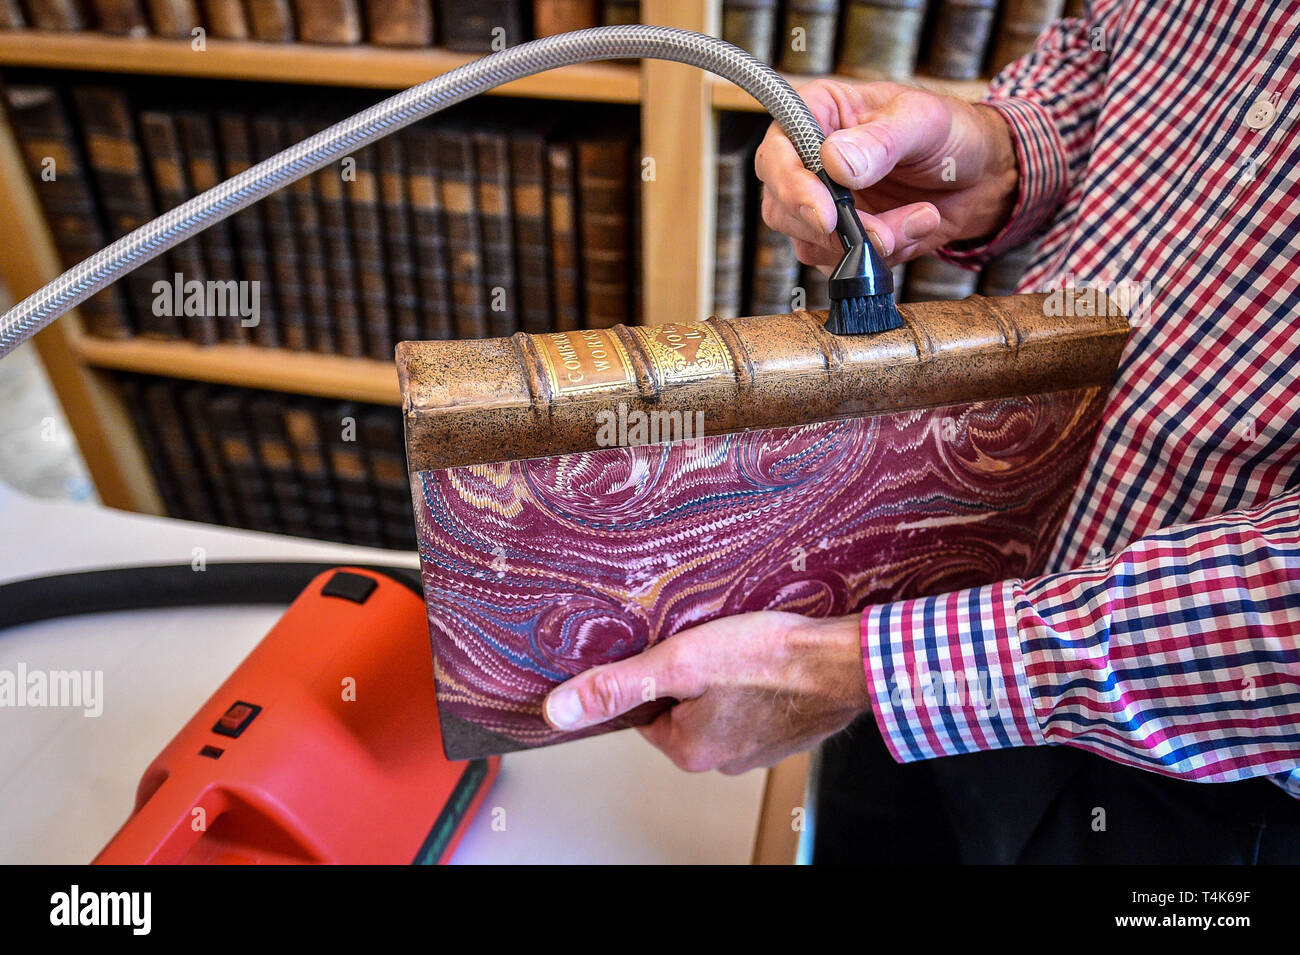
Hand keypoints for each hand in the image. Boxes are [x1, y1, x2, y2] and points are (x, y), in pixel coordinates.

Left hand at [542, 612, 870, 774]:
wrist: (850, 663)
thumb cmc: (772, 659)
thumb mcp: (680, 662)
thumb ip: (617, 686)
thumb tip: (558, 711)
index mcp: (689, 750)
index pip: (643, 712)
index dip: (651, 674)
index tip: (668, 648)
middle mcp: (723, 759)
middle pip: (680, 708)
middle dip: (690, 673)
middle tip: (708, 641)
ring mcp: (759, 748)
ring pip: (719, 704)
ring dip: (724, 676)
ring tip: (739, 647)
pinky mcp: (787, 731)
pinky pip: (755, 704)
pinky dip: (756, 681)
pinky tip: (765, 658)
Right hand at [754, 78, 1018, 270]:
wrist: (983, 176)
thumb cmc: (951, 132)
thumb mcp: (922, 121)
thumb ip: (879, 141)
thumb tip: (836, 162)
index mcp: (818, 115)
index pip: (776, 154)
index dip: (792, 188)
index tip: (825, 214)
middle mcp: (810, 163)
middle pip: (782, 208)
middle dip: (833, 229)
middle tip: (880, 231)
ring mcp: (824, 205)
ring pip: (810, 243)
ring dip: (865, 244)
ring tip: (918, 219)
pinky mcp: (842, 240)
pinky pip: (842, 263)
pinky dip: (880, 257)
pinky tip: (915, 227)